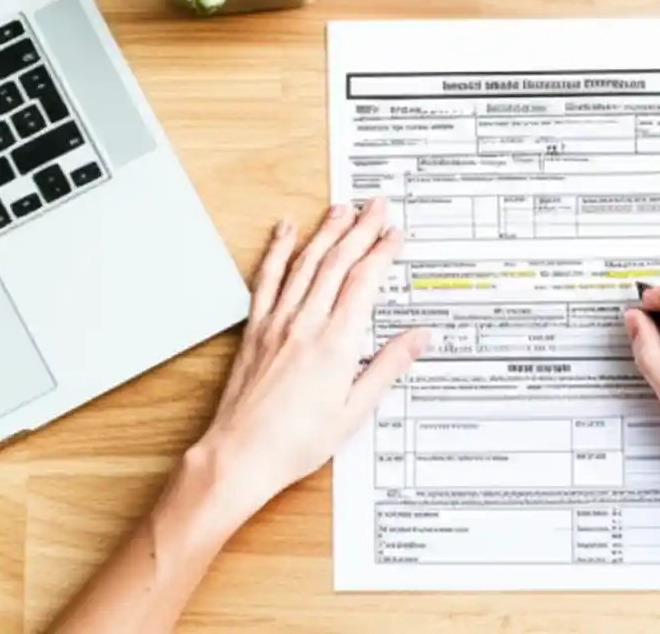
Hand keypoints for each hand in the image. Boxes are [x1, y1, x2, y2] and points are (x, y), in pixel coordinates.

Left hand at [194, 199, 430, 518]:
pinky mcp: (255, 329)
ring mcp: (277, 322)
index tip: (395, 234)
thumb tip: (419, 338)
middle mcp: (306, 323)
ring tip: (342, 209)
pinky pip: (267, 279)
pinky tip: (285, 231)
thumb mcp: (354, 411)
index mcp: (336, 343)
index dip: (382, 253)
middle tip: (376, 206)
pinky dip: (277, 251)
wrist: (241, 453)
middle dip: (360, 229)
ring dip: (326, 232)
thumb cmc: (296, 442)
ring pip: (306, 263)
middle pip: (338, 262)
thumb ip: (387, 367)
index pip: (365, 282)